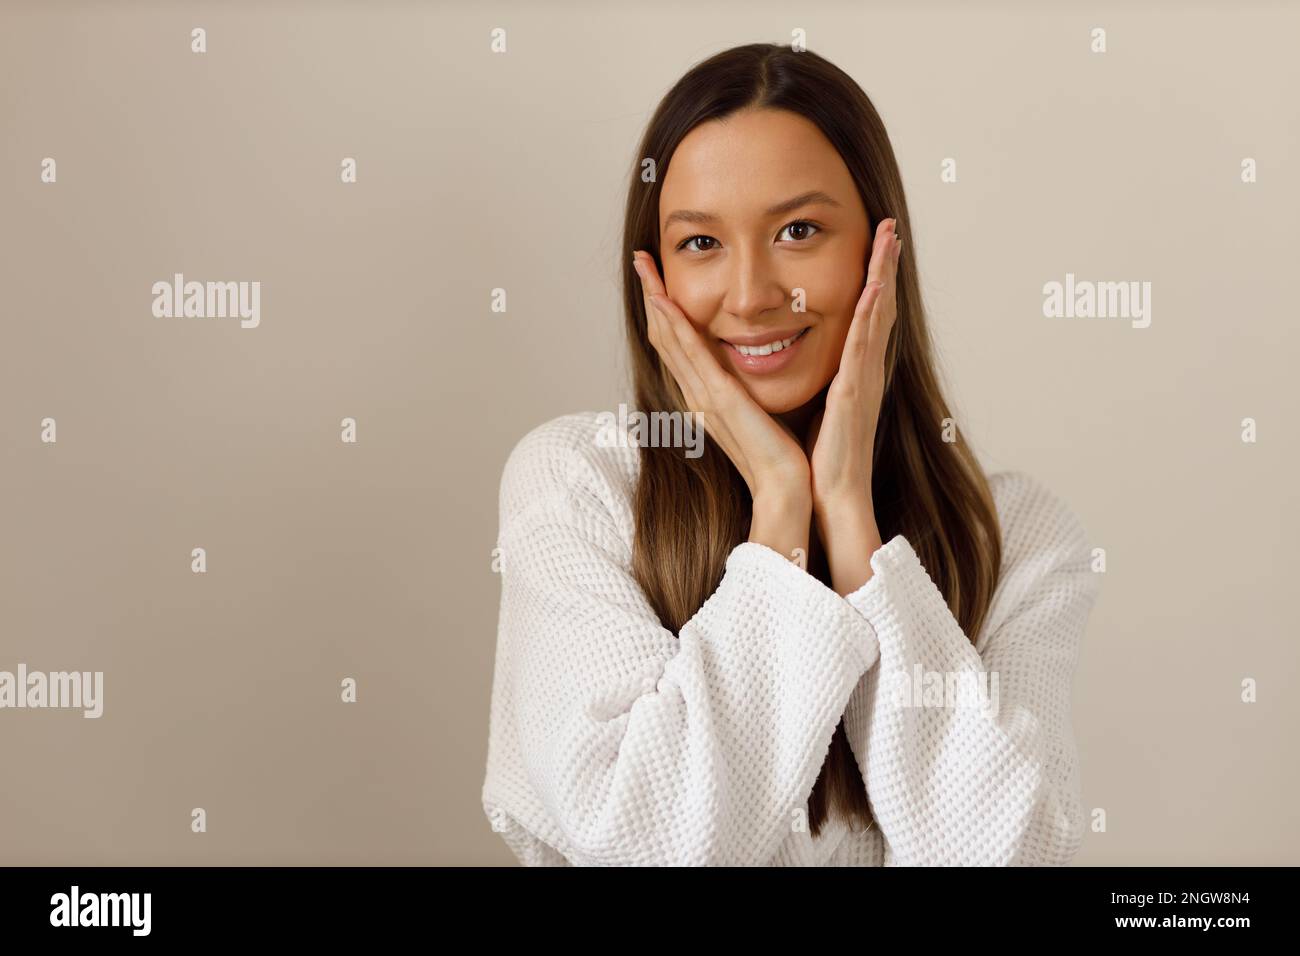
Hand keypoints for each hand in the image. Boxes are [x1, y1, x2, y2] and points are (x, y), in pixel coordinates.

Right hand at [632, 250, 810, 556]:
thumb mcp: (759, 410)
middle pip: (665, 336)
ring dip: (655, 300)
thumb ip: (748, 387)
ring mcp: (703, 396)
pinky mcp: (718, 400)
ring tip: (644, 267)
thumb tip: (754, 360)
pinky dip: (675, 326)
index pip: (678, 344)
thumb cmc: (780, 454)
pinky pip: (691, 356)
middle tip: (639, 259)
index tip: (657, 277)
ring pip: (670, 339)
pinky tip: (663, 300)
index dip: (664, 309)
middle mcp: (697, 393)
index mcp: (707, 395)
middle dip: (651, 295)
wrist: (786, 487)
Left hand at [806, 218, 899, 515]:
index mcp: (851, 373)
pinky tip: (877, 286)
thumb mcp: (814, 407)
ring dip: (884, 273)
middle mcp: (862, 370)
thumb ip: (812, 380)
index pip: (861, 316)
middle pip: (876, 306)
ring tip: (889, 236)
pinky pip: (863, 345)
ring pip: (876, 315)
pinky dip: (872, 314)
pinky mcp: (854, 391)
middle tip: (889, 226)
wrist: (828, 496)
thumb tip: (782, 361)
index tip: (872, 246)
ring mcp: (862, 378)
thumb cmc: (817, 460)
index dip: (871, 280)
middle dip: (884, 265)